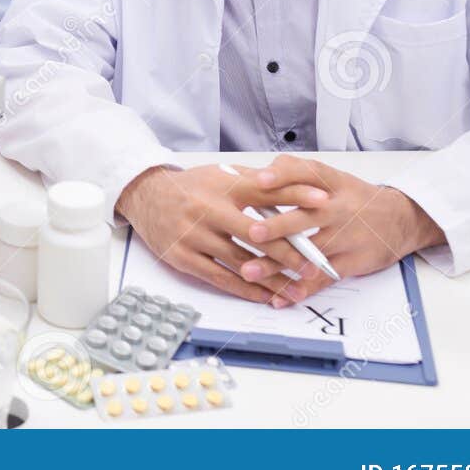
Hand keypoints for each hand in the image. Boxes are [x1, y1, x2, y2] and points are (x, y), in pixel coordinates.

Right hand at [116, 164, 333, 303]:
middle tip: (315, 266)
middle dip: (289, 252)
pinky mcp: (183, 257)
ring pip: (241, 261)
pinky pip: (220, 278)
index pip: (266, 190)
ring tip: (296, 289)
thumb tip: (297, 187)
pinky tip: (265, 296)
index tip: (323, 204)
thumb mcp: (221, 174)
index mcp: (223, 185)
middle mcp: (208, 209)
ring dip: (272, 278)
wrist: (146, 196)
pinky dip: (246, 289)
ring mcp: (194, 235)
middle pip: (256, 233)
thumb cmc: (191, 186)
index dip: (295, 197)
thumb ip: (256, 182)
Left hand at [235, 155, 445, 305]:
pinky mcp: (351, 263)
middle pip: (307, 217)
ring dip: (279, 264)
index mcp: (332, 183)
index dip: (283, 176)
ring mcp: (345, 237)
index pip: (306, 174)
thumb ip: (296, 173)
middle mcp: (339, 208)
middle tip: (252, 233)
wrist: (401, 219)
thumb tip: (254, 173)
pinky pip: (322, 278)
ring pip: (310, 252)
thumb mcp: (332, 178)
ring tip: (250, 271)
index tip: (259, 180)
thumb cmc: (354, 197)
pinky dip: (299, 289)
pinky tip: (279, 297)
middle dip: (279, 226)